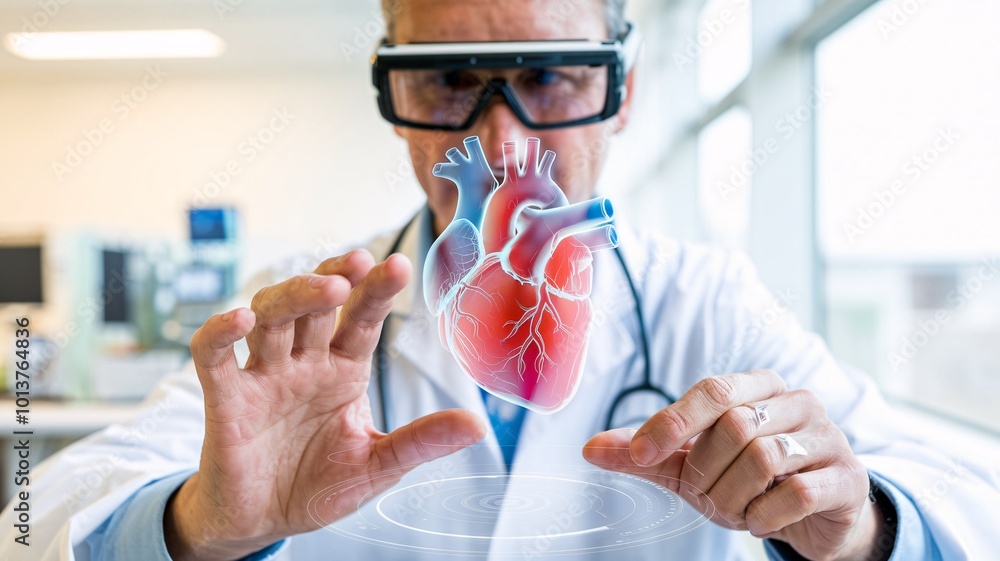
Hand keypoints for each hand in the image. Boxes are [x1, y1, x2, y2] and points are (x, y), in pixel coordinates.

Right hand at [165, 250, 486, 560]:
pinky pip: (212, 357)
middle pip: (314, 306)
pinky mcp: (225, 400)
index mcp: (343, 370)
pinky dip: (219, 332)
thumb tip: (477, 425)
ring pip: (270, 317)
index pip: (361, 320)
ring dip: (293, 295)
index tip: (399, 266)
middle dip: (333, 280)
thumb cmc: (319, 487)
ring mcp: (263, 377)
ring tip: (325, 288)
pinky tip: (239, 319)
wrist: (264, 523)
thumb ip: (420, 442)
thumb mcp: (377, 466)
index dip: (377, 291)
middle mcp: (304, 363)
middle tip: (358, 265)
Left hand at [584, 370, 884, 560]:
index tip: (639, 455)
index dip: (671, 422)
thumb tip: (589, 449)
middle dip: (706, 472)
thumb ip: (643, 454)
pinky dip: (765, 516)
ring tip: (735, 510)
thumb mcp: (689, 468)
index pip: (712, 390)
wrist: (815, 518)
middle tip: (705, 496)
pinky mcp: (848, 476)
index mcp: (757, 387)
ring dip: (734, 497)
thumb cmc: (747, 482)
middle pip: (734, 426)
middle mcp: (796, 401)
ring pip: (764, 458)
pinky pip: (797, 492)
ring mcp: (828, 436)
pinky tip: (760, 522)